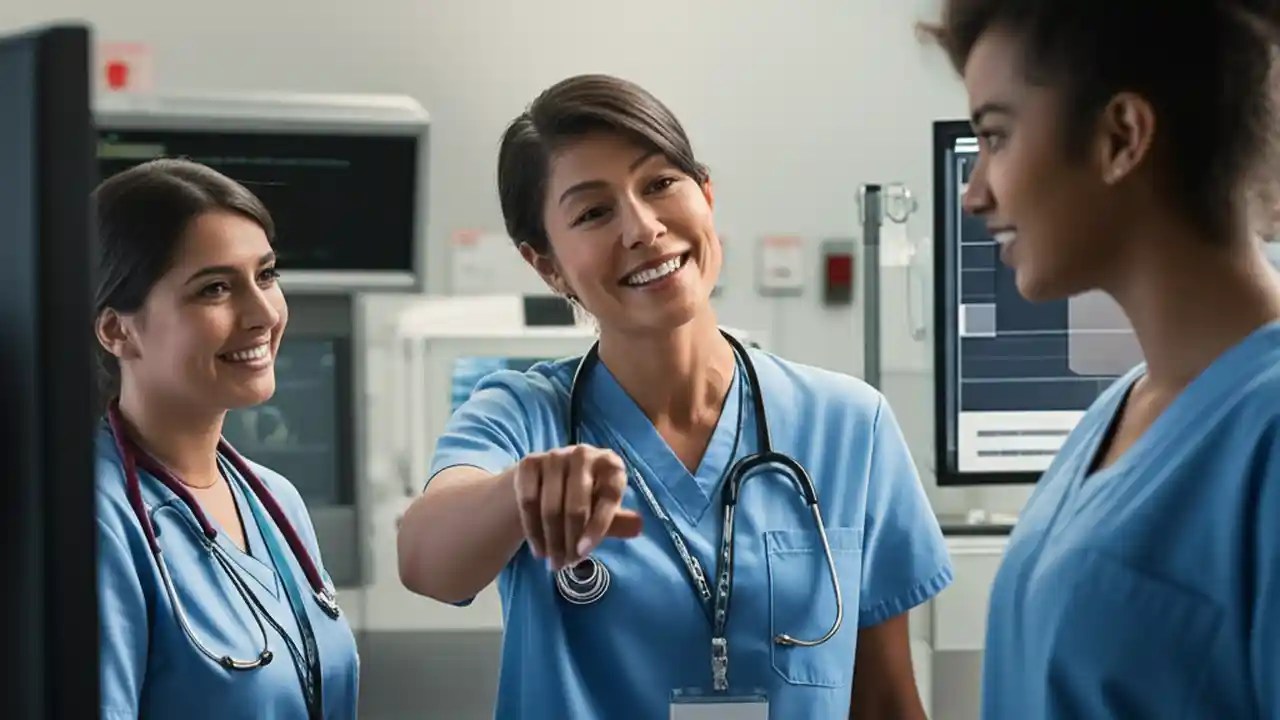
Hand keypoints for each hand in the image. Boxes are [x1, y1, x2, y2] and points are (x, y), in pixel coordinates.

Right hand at [513, 445, 642, 569]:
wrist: (544, 483)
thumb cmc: (584, 499)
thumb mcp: (603, 510)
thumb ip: (618, 521)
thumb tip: (637, 527)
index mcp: (610, 464)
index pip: (608, 498)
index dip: (597, 528)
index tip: (583, 553)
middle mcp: (584, 454)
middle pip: (576, 507)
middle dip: (569, 541)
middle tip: (565, 564)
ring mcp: (555, 456)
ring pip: (551, 508)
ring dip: (551, 541)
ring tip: (554, 562)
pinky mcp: (529, 463)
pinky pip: (528, 502)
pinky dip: (533, 530)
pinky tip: (539, 549)